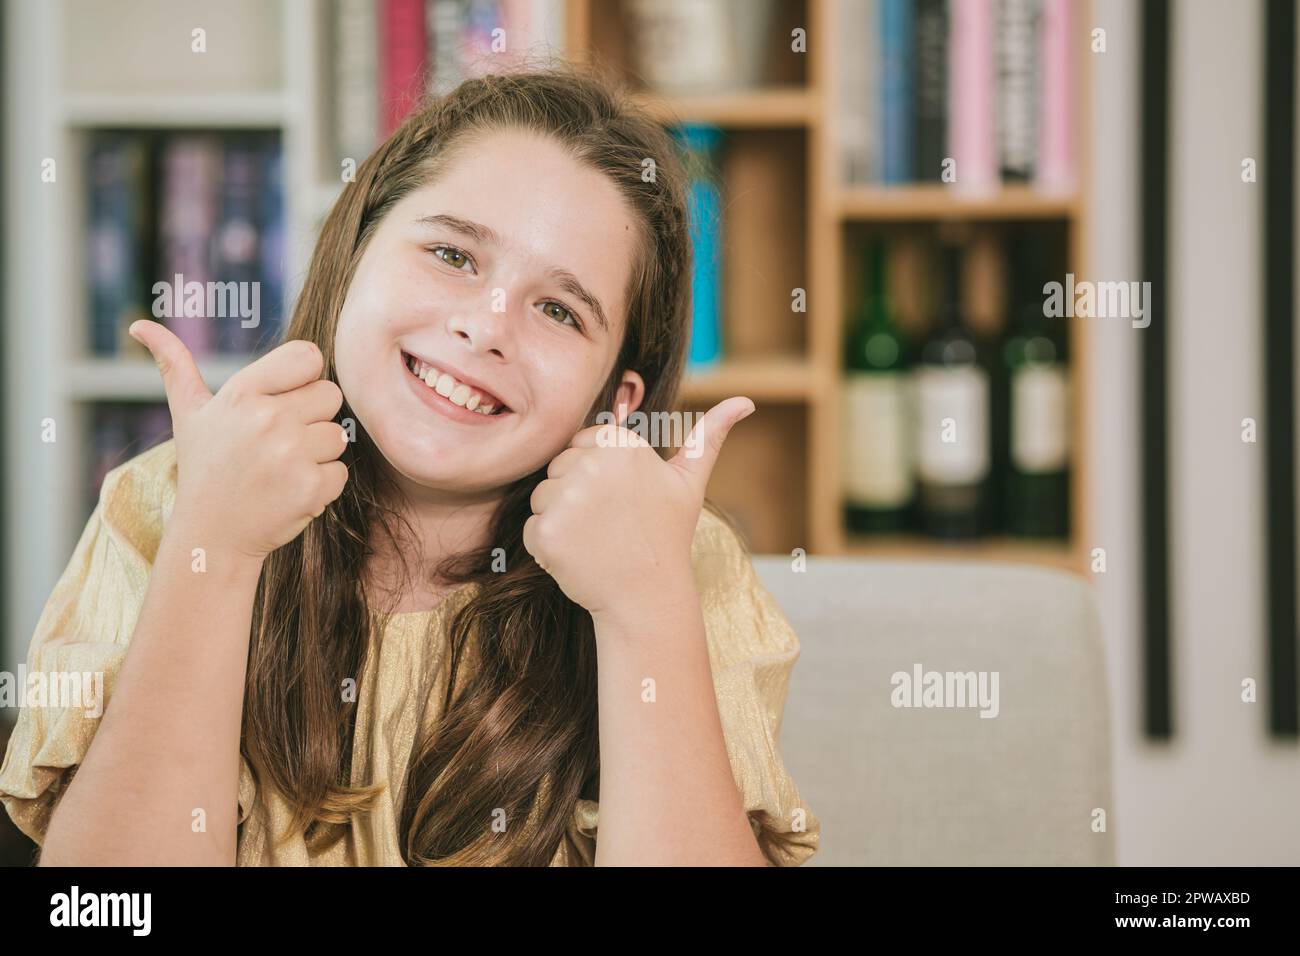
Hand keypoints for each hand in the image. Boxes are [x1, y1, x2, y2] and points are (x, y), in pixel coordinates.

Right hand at [129, 320, 349, 561]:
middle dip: (312, 418)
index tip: (285, 400)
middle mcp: (267, 418)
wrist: (211, 535)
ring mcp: (290, 454)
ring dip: (318, 454)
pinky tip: (289, 491)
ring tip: (281, 468)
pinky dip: (322, 485)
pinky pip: (340, 472)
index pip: (309, 356)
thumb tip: (140, 325)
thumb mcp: (188, 414)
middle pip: (330, 395)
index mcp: (242, 393)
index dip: (304, 377)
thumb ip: (174, 365)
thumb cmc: (204, 468)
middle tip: (279, 443)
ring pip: (338, 435)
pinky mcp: (310, 487)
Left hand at [522, 396, 755, 622]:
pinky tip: (579, 557)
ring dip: (561, 520)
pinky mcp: (547, 530)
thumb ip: (709, 436)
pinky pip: (532, 528)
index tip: (621, 501)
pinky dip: (549, 547)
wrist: (648, 596)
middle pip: (558, 469)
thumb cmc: (666, 536)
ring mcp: (568, 497)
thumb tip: (746, 401)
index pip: (581, 445)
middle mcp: (593, 463)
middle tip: (610, 525)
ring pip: (542, 498)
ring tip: (595, 540)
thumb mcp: (689, 482)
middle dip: (576, 496)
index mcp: (621, 443)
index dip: (597, 476)